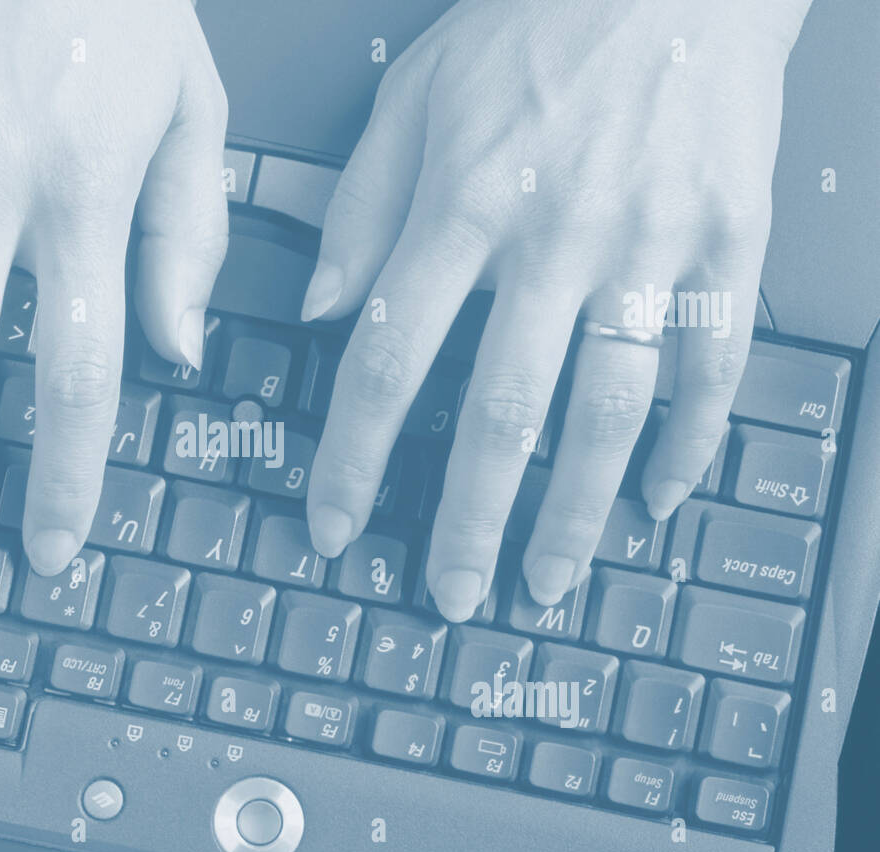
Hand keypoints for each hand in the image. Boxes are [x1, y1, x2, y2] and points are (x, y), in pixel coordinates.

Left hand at [301, 0, 810, 619]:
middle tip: (449, 596)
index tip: (334, 528)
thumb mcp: (412, 98)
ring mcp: (653, 244)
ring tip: (545, 582)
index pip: (388, 364)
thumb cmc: (534, 26)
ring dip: (576, 512)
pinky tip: (659, 502)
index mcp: (464, 205)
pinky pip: (715, 366)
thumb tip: (318, 314)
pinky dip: (690, 444)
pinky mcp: (732, 241)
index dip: (353, 462)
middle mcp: (556, 237)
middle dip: (467, 522)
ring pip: (610, 410)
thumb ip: (358, 210)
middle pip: (501, 414)